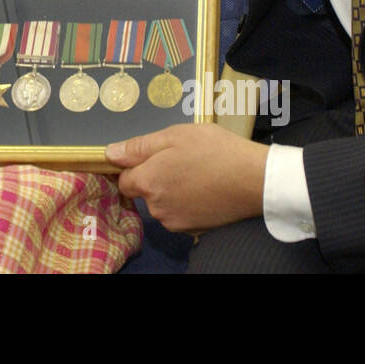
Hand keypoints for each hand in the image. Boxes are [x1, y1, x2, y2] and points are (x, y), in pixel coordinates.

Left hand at [106, 124, 268, 234]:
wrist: (254, 179)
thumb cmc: (214, 150)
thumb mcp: (175, 136)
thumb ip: (139, 146)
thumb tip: (110, 153)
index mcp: (149, 181)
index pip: (124, 180)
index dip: (134, 167)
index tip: (153, 158)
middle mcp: (157, 206)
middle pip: (144, 192)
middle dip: (155, 177)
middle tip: (181, 160)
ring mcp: (175, 221)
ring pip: (161, 204)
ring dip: (171, 191)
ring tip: (195, 173)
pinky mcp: (192, 230)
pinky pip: (178, 214)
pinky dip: (185, 203)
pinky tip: (203, 189)